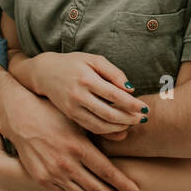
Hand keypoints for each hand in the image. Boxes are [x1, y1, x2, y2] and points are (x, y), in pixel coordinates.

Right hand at [4, 89, 139, 190]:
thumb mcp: (78, 119)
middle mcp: (66, 164)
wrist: (21, 119)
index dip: (123, 185)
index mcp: (79, 147)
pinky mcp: (42, 180)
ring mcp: (53, 175)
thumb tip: (126, 135)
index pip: (107, 172)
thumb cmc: (52, 114)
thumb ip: (102, 130)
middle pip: (98, 189)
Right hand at [20, 51, 145, 134]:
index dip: (131, 103)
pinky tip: (119, 128)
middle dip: (128, 118)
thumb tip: (130, 89)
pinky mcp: (71, 116)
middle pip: (108, 113)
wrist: (45, 73)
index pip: (114, 94)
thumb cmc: (74, 63)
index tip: (144, 108)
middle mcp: (78, 95)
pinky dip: (107, 131)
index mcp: (86, 79)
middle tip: (142, 118)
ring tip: (133, 123)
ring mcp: (73, 108)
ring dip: (119, 127)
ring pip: (100, 124)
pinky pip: (91, 128)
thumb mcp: (94, 60)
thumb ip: (114, 73)